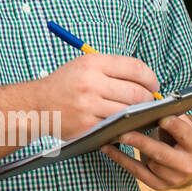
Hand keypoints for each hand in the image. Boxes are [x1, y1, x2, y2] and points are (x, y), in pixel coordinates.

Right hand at [36, 53, 159, 138]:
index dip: (151, 78)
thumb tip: (148, 81)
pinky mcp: (86, 125)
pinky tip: (122, 124)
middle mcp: (91, 82)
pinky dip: (123, 127)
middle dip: (149, 100)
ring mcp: (88, 105)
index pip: (135, 68)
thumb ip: (113, 70)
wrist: (37, 104)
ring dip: (138, 115)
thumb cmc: (66, 84)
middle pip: (137, 93)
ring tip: (138, 114)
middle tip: (149, 103)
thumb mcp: (84, 66)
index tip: (153, 86)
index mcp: (93, 63)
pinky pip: (115, 127)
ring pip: (129, 113)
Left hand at [100, 114, 191, 189]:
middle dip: (142, 142)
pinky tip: (107, 148)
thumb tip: (147, 106)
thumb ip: (171, 117)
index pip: (186, 135)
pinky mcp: (159, 185)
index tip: (162, 117)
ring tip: (110, 135)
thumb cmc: (183, 136)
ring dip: (128, 149)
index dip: (175, 126)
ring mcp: (173, 178)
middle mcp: (188, 165)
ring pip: (149, 163)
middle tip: (123, 131)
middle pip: (162, 153)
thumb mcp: (185, 126)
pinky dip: (121, 159)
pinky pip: (137, 172)